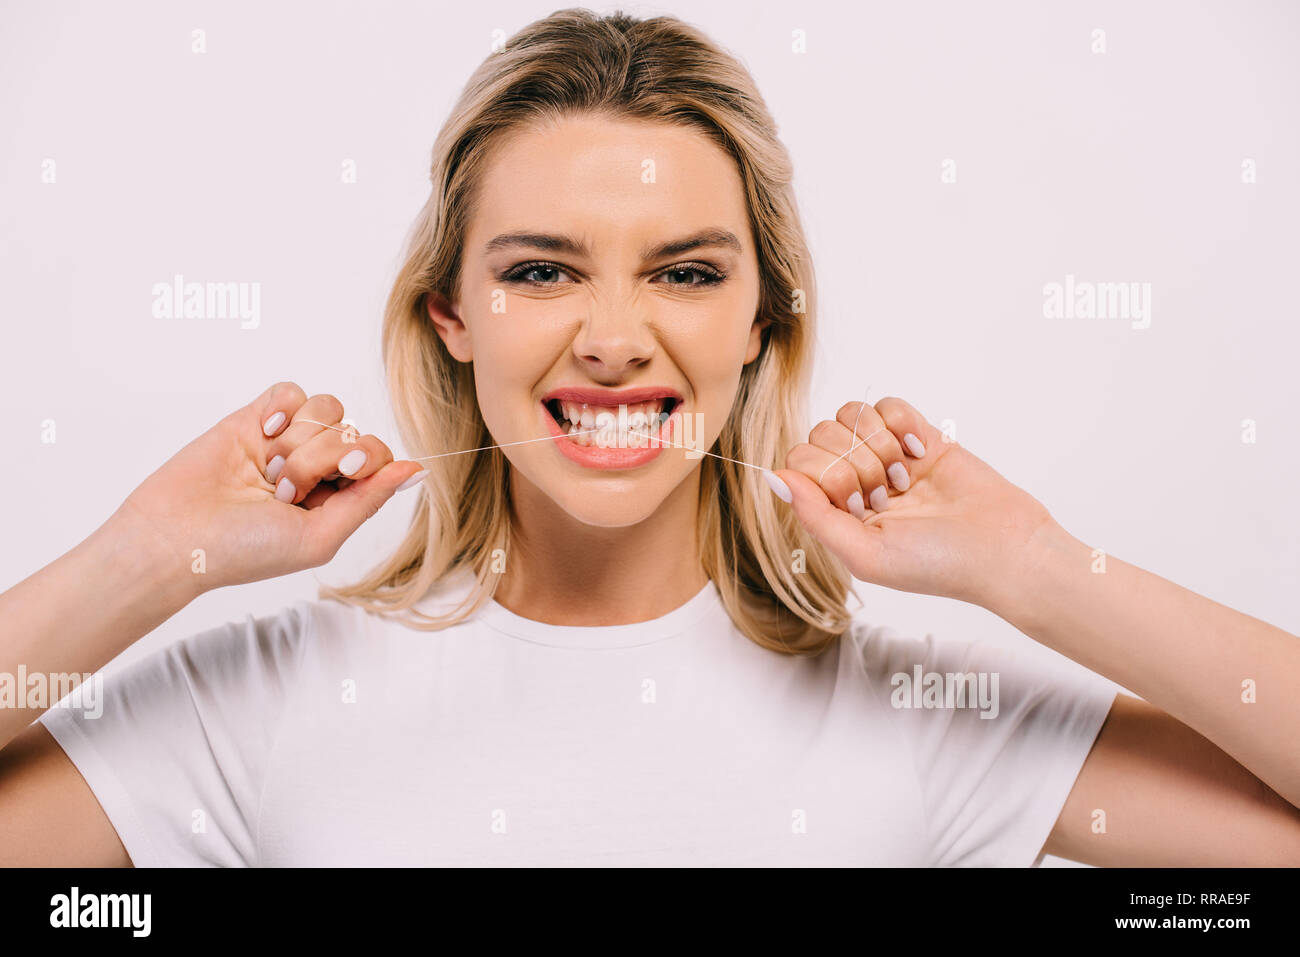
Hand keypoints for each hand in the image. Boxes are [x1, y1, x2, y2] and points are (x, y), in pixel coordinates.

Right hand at [107, 381, 425, 593]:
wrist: (174, 536)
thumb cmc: (244, 550)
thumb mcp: (320, 536)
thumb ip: (369, 500)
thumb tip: (417, 470)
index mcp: (339, 498)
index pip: (379, 459)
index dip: (369, 459)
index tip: (345, 474)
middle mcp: (318, 468)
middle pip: (354, 432)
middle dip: (325, 457)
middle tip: (286, 491)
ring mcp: (286, 441)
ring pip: (327, 408)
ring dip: (301, 439)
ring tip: (269, 472)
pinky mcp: (254, 419)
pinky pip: (292, 390)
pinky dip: (285, 407)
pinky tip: (265, 433)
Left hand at [770, 397, 1057, 609]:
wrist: (1003, 548)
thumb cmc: (936, 564)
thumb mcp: (864, 554)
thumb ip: (815, 516)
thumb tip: (774, 477)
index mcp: (835, 511)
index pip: (800, 463)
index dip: (825, 476)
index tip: (861, 505)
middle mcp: (854, 479)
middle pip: (821, 434)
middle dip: (854, 463)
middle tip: (887, 495)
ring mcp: (885, 454)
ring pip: (850, 414)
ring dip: (877, 443)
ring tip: (905, 477)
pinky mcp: (919, 434)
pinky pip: (888, 404)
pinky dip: (901, 424)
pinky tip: (922, 454)